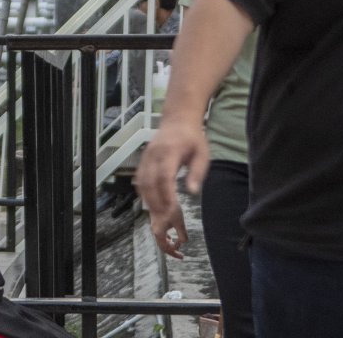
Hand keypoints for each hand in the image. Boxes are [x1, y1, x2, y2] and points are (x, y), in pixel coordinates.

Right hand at [134, 120, 209, 248]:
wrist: (178, 120)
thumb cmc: (193, 138)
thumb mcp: (202, 154)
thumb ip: (197, 173)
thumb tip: (192, 192)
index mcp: (170, 152)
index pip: (164, 176)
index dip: (166, 195)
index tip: (172, 211)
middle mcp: (154, 155)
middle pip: (150, 183)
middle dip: (156, 204)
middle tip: (165, 221)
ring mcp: (146, 158)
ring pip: (142, 184)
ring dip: (149, 202)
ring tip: (159, 217)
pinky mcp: (143, 162)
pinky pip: (140, 181)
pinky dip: (145, 195)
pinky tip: (153, 205)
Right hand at [149, 200, 188, 258]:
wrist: (161, 194)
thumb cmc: (170, 207)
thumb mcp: (179, 222)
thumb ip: (182, 234)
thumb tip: (184, 242)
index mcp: (159, 233)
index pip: (166, 249)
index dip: (174, 253)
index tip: (182, 256)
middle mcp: (155, 230)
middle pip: (162, 246)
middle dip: (172, 251)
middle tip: (180, 255)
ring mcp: (155, 226)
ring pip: (161, 240)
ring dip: (169, 244)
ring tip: (177, 245)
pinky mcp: (156, 221)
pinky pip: (160, 234)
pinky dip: (166, 237)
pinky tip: (171, 236)